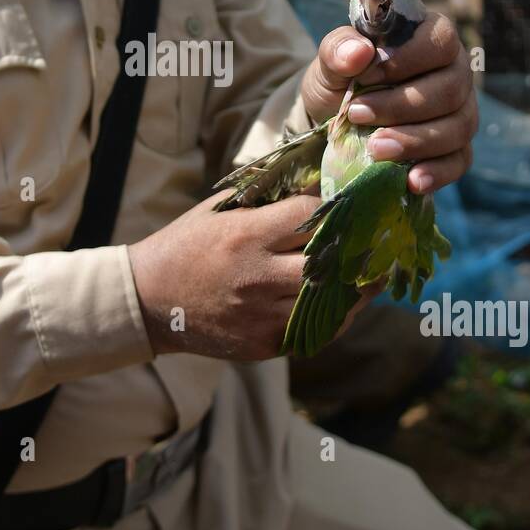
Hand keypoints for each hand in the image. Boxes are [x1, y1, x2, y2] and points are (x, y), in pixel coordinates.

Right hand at [129, 191, 366, 361]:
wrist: (149, 301)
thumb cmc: (186, 246)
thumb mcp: (219, 211)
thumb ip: (265, 199)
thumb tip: (315, 185)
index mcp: (247, 235)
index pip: (312, 216)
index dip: (335, 209)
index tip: (349, 206)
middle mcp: (259, 275)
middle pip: (332, 261)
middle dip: (358, 248)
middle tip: (380, 239)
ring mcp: (262, 314)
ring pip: (332, 301)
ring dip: (357, 287)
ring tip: (374, 273)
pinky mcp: (264, 343)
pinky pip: (315, 329)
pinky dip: (335, 316)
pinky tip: (345, 302)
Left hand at [301, 12, 476, 193]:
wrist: (334, 120)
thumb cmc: (342, 80)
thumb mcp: (331, 62)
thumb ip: (339, 49)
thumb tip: (359, 52)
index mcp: (430, 39)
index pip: (440, 41)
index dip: (407, 59)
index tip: (366, 76)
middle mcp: (455, 73)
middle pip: (450, 90)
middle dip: (402, 106)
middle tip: (358, 115)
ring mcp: (460, 113)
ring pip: (457, 127)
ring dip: (415, 140)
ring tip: (375, 149)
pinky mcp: (455, 149)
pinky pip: (459, 162)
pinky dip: (437, 172)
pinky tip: (413, 181)